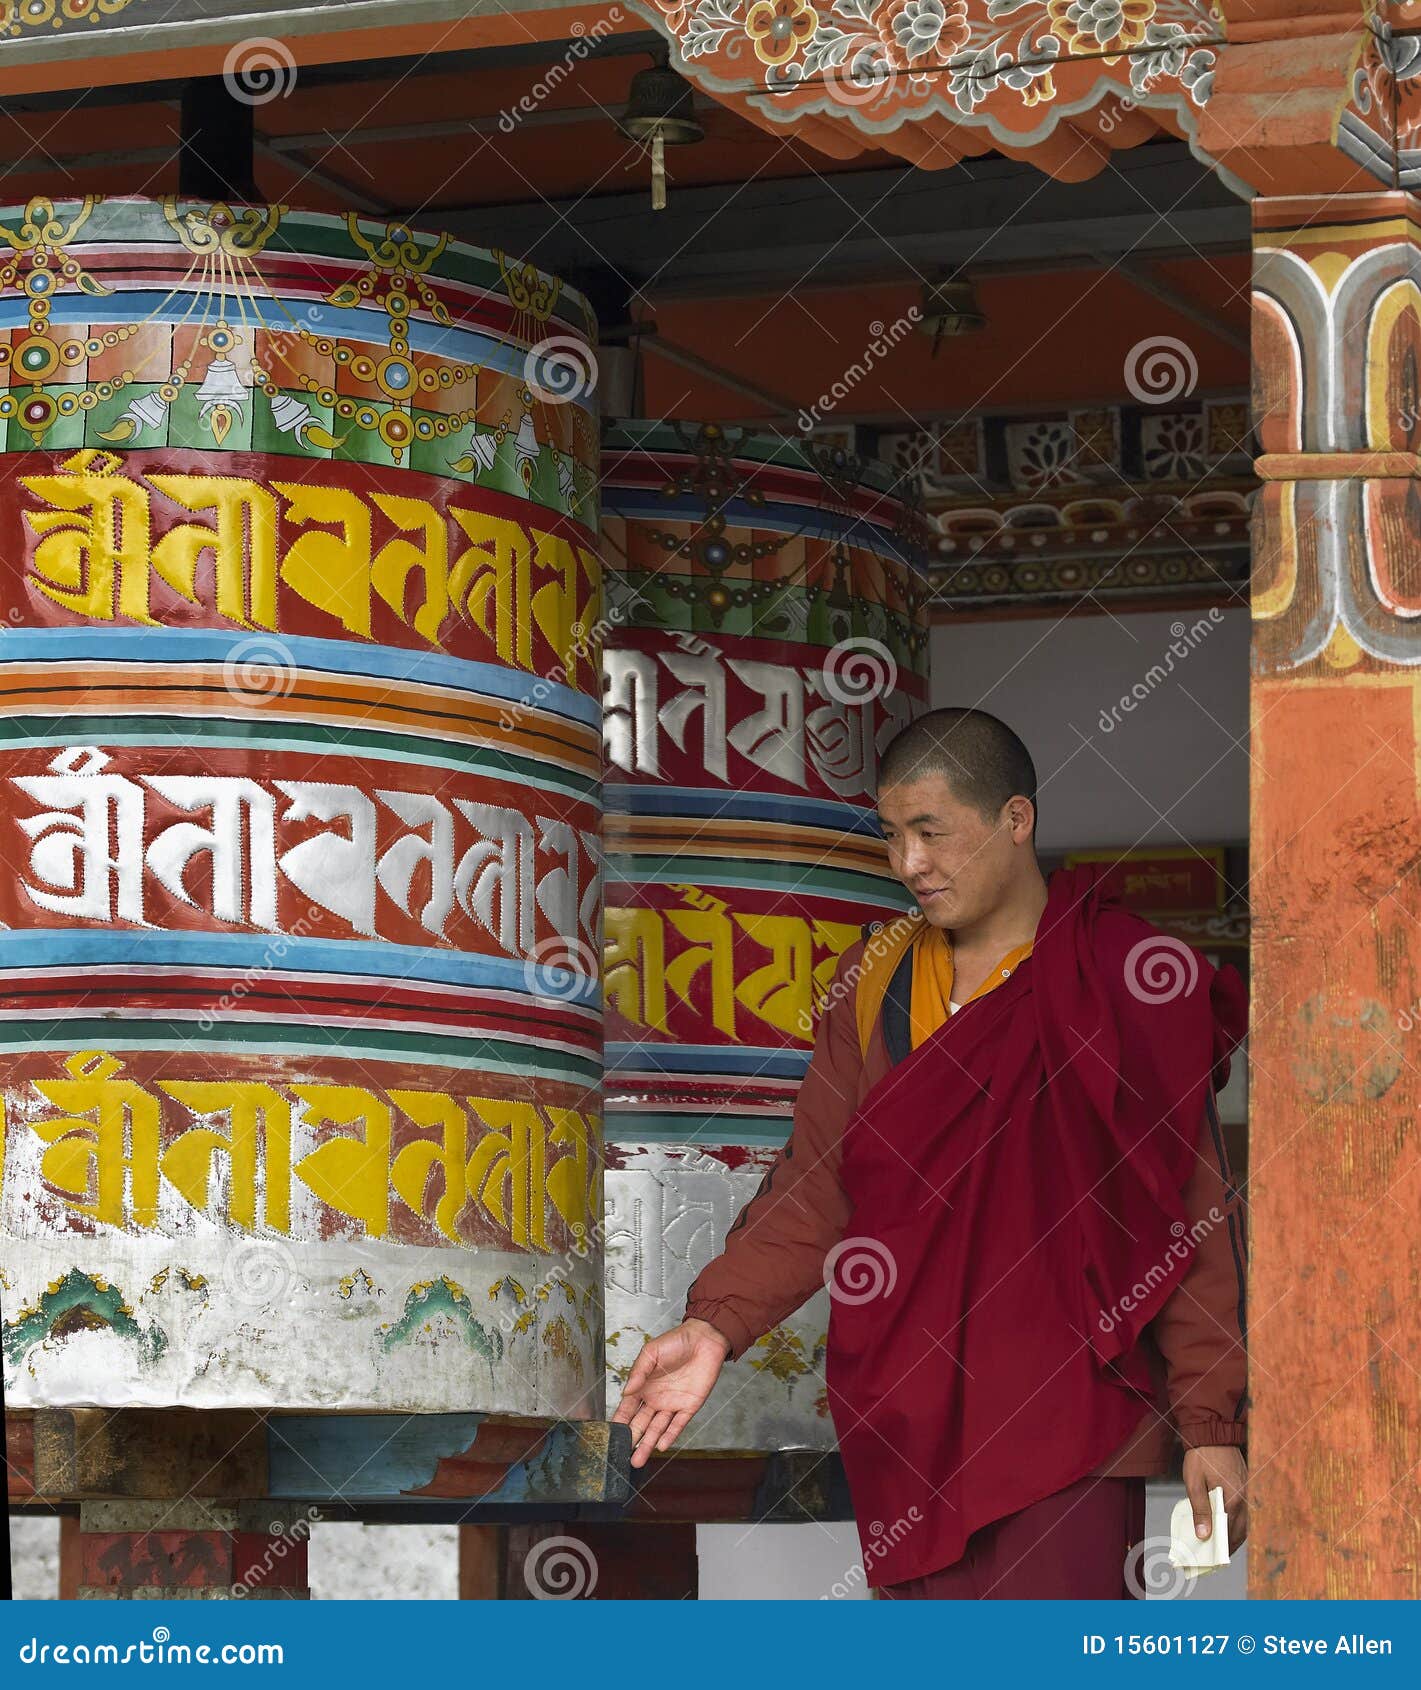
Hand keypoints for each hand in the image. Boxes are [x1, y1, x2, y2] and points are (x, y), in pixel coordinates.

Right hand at [611, 1318, 732, 1467]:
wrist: (704, 1339)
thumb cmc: (676, 1341)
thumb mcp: (651, 1352)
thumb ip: (638, 1372)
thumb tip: (626, 1392)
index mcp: (644, 1385)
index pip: (627, 1408)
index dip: (619, 1422)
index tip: (609, 1436)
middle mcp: (656, 1398)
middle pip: (641, 1424)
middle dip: (632, 1440)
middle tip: (621, 1456)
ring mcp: (672, 1404)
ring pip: (657, 1429)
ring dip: (648, 1444)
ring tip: (637, 1460)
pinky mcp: (689, 1406)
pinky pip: (678, 1425)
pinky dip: (670, 1435)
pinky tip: (661, 1446)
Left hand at [1182, 1445, 1247, 1550]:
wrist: (1212, 1433)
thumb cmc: (1201, 1456)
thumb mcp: (1194, 1482)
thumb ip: (1200, 1509)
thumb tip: (1204, 1535)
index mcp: (1233, 1499)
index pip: (1231, 1533)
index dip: (1222, 1547)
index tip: (1214, 1558)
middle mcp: (1245, 1499)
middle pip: (1241, 1531)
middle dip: (1229, 1545)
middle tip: (1216, 1555)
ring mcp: (1249, 1492)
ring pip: (1245, 1523)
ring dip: (1235, 1534)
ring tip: (1220, 1543)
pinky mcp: (1248, 1487)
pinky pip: (1245, 1512)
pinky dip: (1237, 1521)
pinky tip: (1226, 1524)